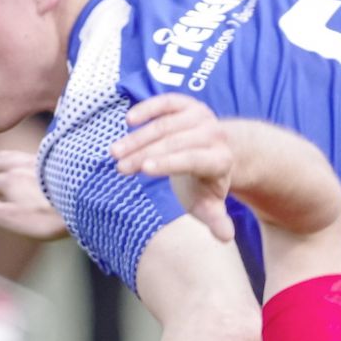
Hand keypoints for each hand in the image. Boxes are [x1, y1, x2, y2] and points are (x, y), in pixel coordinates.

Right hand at [0, 149, 65, 238]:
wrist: (83, 199)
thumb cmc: (46, 215)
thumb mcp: (10, 217)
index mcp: (9, 180)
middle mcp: (23, 167)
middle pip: (4, 166)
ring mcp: (43, 163)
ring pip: (21, 158)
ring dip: (9, 158)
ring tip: (3, 157)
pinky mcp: (61, 162)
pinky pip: (40, 155)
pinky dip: (30, 156)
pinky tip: (35, 158)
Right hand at [110, 94, 237, 242]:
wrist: (215, 153)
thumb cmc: (205, 185)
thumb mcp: (208, 205)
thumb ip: (216, 219)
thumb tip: (225, 237)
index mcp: (220, 160)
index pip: (193, 159)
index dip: (169, 163)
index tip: (143, 169)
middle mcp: (214, 134)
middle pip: (174, 143)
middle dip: (144, 155)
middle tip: (119, 168)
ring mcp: (201, 116)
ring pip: (165, 125)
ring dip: (137, 138)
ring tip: (114, 153)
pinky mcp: (188, 104)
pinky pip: (165, 103)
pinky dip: (147, 109)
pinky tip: (129, 120)